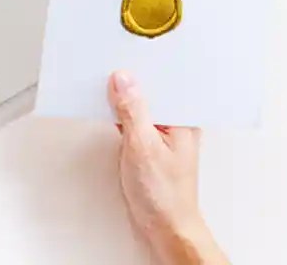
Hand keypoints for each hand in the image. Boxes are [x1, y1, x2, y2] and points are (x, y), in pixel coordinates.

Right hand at [108, 71, 227, 264]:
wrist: (166, 228)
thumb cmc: (164, 195)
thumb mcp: (143, 146)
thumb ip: (133, 111)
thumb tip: (123, 80)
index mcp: (184, 118)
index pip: (164, 82)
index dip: (142, 69)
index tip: (120, 58)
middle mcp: (177, 123)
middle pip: (152, 93)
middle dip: (130, 81)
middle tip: (106, 67)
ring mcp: (163, 134)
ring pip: (141, 107)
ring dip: (123, 99)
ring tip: (103, 84)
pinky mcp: (151, 146)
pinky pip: (135, 122)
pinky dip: (121, 117)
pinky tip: (108, 110)